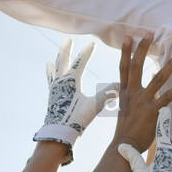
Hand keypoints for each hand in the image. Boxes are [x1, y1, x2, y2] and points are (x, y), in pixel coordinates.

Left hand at [33, 38, 117, 160]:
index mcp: (70, 81)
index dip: (87, 52)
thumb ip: (107, 94)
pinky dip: (50, 72)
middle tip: (68, 40)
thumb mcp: (94, 106)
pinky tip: (49, 68)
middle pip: (62, 61)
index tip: (92, 43)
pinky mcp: (52, 95)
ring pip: (55, 69)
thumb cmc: (77, 119)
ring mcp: (54, 88)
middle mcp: (60, 81)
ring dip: (57, 60)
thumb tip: (122, 85)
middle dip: (66, 50)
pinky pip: (50, 79)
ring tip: (56, 55)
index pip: (79, 62)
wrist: (59, 132)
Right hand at [111, 37, 171, 152]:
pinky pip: (167, 98)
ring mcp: (142, 101)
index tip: (130, 36)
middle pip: (136, 65)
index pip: (124, 67)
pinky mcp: (153, 111)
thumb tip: (144, 87)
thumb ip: (135, 96)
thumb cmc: (128, 128)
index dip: (127, 51)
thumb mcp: (128, 108)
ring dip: (170, 65)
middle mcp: (132, 93)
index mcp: (125, 91)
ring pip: (157, 78)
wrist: (124, 144)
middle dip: (143, 48)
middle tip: (151, 33)